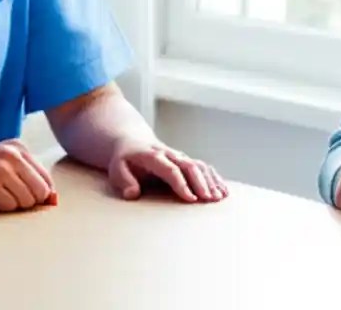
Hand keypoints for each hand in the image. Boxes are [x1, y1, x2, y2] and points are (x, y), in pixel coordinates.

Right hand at [0, 140, 55, 211]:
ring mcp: (0, 168)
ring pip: (27, 202)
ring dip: (11, 206)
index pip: (46, 179)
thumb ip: (28, 179)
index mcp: (17, 147)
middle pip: (41, 191)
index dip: (38, 195)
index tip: (17, 196)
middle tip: (3, 198)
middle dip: (26, 202)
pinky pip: (10, 208)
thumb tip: (55, 201)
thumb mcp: (1, 168)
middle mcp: (11, 154)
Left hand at [108, 139, 228, 202]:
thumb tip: (132, 193)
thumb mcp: (116, 169)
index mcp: (153, 156)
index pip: (170, 170)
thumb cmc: (124, 160)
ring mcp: (180, 157)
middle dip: (201, 183)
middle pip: (189, 166)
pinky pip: (204, 167)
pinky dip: (215, 178)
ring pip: (199, 165)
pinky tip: (224, 191)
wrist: (132, 141)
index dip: (181, 184)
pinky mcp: (186, 160)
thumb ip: (124, 181)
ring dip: (211, 181)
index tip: (190, 198)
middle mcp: (170, 154)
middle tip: (209, 199)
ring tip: (219, 197)